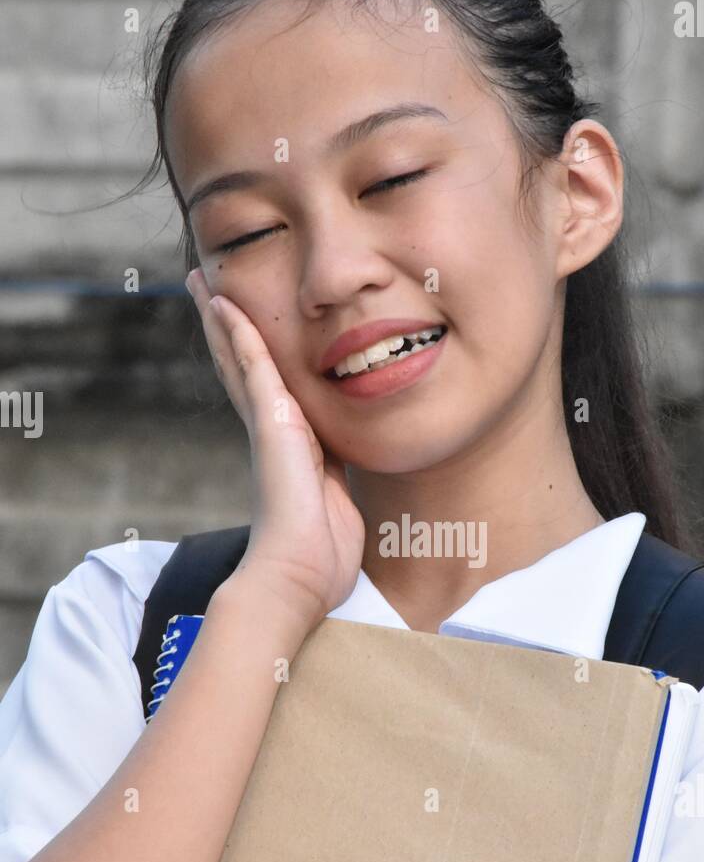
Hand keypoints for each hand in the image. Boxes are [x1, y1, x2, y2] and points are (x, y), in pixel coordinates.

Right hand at [185, 269, 365, 625]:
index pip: (269, 392)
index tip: (245, 331)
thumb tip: (343, 468)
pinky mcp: (272, 426)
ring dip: (221, 318)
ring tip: (202, 281)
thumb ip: (336, 476)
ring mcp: (268, 427)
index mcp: (290, 448)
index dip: (255, 359)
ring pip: (239, 360)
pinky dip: (239, 334)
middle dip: (225, 329)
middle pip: (241, 368)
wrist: (297, 579)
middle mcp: (272, 432)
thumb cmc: (319, 557)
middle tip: (206, 289)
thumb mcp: (336, 503)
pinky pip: (254, 369)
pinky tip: (224, 303)